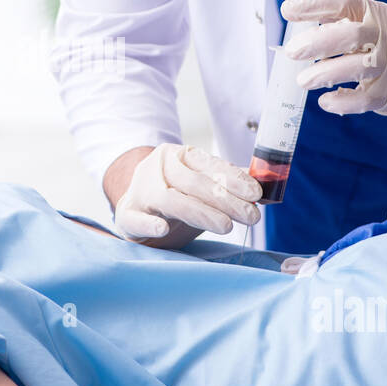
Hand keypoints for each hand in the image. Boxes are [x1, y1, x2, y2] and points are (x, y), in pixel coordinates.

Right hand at [113, 143, 261, 240]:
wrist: (133, 206)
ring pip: (170, 200)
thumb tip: (259, 192)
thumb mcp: (199, 186)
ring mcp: (140, 191)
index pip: (208, 165)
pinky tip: (163, 229)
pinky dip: (150, 224)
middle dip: (226, 199)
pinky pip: (136, 219)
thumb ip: (224, 186)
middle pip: (193, 182)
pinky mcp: (126, 215)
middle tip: (251, 216)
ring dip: (200, 212)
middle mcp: (157, 169)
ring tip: (226, 226)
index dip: (234, 179)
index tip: (256, 194)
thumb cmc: (174, 197)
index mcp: (177, 156)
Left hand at [280, 0, 386, 115]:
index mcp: (371, 12)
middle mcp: (382, 36)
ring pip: (358, 67)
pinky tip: (325, 101)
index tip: (287, 10)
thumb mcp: (365, 15)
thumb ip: (333, 8)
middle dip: (319, 42)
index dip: (315, 5)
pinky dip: (343, 102)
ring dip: (327, 73)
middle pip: (352, 35)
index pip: (343, 3)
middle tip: (292, 51)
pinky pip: (364, 99)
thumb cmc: (385, 35)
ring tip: (303, 80)